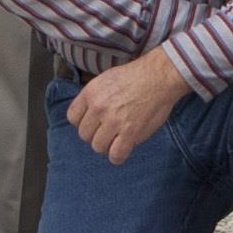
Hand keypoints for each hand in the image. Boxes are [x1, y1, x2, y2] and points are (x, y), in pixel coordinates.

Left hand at [66, 47, 193, 160]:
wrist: (159, 76)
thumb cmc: (136, 76)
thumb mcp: (106, 79)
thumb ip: (94, 97)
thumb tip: (88, 115)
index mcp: (90, 93)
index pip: (73, 117)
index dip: (83, 122)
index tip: (93, 123)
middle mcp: (98, 107)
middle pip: (84, 135)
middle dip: (95, 135)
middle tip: (108, 132)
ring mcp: (113, 121)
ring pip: (98, 146)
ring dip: (106, 146)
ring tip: (117, 140)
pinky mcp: (130, 133)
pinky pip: (115, 155)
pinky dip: (118, 156)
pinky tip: (123, 149)